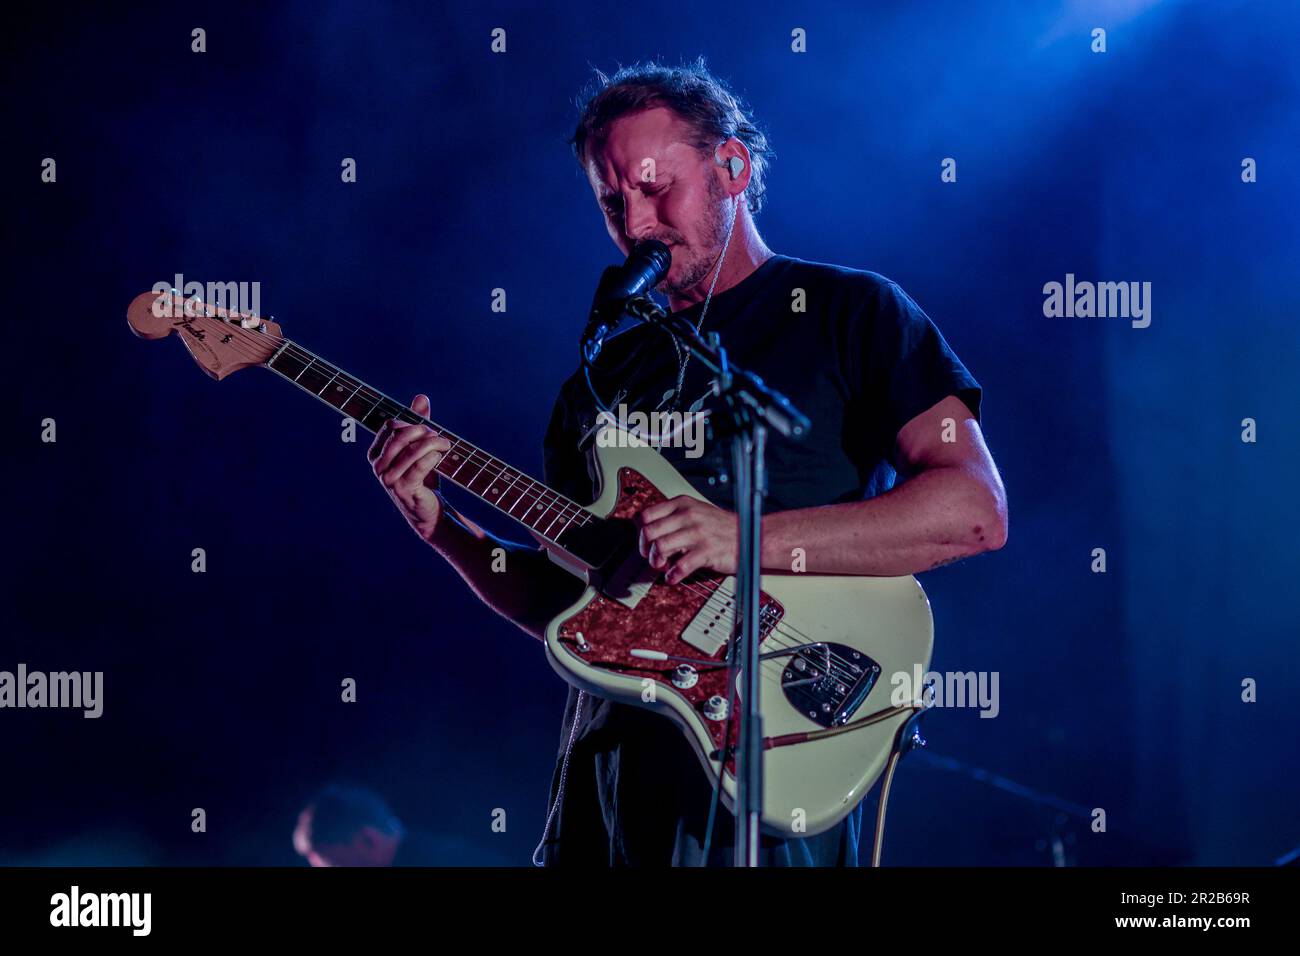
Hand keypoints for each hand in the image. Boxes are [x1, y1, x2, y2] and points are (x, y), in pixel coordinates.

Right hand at [368, 394, 451, 541]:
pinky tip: (442, 456)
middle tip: (439, 436)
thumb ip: (419, 423)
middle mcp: (378, 466)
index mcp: (376, 454)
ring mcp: (389, 479)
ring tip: (447, 444)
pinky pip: (419, 465)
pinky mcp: (404, 490)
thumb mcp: (419, 449)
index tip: (428, 428)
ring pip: (412, 449)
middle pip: (400, 436)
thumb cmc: (423, 479)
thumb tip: (421, 397)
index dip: (411, 423)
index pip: (390, 426)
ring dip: (434, 443)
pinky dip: (434, 457)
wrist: (430, 512)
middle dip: (423, 431)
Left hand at [635, 495, 738, 584]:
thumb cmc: (721, 527)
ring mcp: (697, 533)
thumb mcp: (695, 511)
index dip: (640, 531)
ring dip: (656, 562)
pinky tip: (673, 577)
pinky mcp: (706, 551)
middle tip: (651, 557)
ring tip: (662, 567)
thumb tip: (647, 529)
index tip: (644, 542)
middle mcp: (687, 516)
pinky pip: (679, 566)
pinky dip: (672, 575)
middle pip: (649, 532)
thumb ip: (673, 516)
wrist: (750, 535)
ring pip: (659, 547)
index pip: (646, 515)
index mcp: (682, 504)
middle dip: (644, 549)